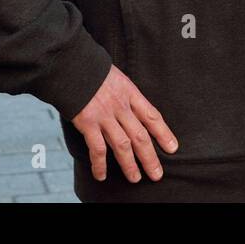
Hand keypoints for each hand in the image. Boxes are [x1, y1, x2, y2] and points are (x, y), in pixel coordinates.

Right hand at [71, 64, 177, 182]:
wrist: (71, 64)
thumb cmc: (93, 72)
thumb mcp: (117, 78)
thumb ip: (125, 95)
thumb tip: (132, 112)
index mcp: (131, 93)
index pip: (152, 116)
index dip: (164, 133)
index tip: (173, 148)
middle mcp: (121, 106)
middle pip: (140, 135)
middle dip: (150, 157)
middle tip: (157, 174)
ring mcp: (105, 115)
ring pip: (122, 145)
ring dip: (129, 165)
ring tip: (135, 179)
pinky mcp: (88, 122)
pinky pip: (97, 148)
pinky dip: (100, 164)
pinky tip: (101, 176)